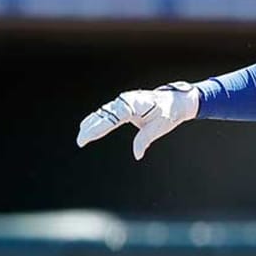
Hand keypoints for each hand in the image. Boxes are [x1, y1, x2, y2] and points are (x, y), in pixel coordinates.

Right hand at [75, 81, 198, 159]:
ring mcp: (124, 100)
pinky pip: (107, 111)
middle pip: (103, 115)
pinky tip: (88, 125)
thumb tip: (137, 155)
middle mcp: (126, 100)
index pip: (111, 118)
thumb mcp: (159, 128)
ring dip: (91, 123)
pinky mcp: (124, 103)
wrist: (175, 100)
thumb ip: (145, 140)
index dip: (97, 128)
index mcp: (134, 104)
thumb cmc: (168, 113)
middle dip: (90, 128)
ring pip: (103, 112)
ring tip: (81, 136)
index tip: (86, 137)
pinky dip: (97, 118)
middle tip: (80, 141)